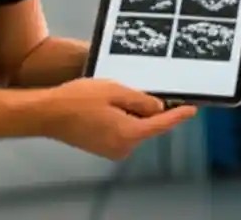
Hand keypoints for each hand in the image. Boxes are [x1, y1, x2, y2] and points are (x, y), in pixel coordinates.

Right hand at [36, 78, 197, 160]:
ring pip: (133, 128)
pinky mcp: (102, 148)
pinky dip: (120, 119)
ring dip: (130, 113)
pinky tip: (105, 106)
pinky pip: (121, 132)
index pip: (161, 125)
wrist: (48, 114)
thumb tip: (158, 109)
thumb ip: (140, 101)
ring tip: (110, 96)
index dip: (178, 115)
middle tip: (133, 90)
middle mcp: (123, 148)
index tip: (192, 109)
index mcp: (129, 134)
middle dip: (146, 109)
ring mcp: (112, 150)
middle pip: (146, 126)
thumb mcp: (114, 91)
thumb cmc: (79, 99)